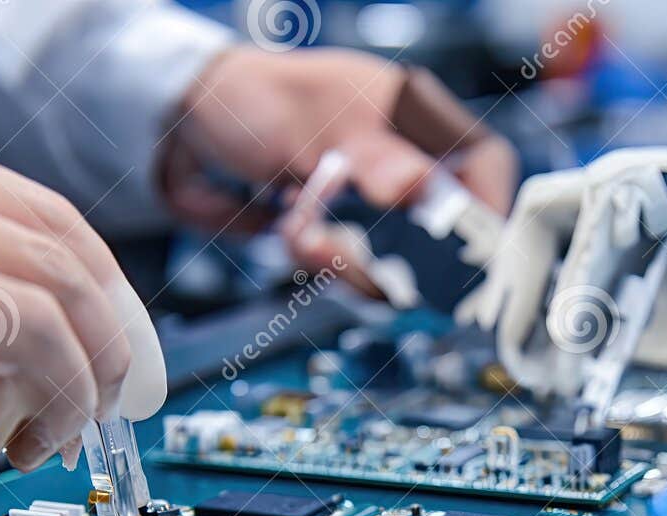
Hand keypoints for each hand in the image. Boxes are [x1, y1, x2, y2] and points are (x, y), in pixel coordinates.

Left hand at [160, 45, 517, 295]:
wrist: (178, 122)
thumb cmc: (252, 100)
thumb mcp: (323, 129)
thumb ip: (383, 164)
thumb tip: (435, 195)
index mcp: (410, 113)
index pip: (482, 164)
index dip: (488, 209)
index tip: (474, 252)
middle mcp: (397, 157)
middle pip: (440, 225)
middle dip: (404, 254)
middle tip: (366, 259)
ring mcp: (366, 195)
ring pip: (394, 255)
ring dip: (348, 259)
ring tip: (305, 236)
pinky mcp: (334, 226)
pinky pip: (350, 265)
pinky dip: (320, 260)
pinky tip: (290, 231)